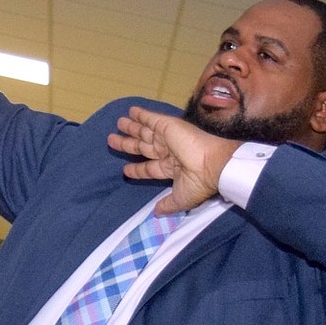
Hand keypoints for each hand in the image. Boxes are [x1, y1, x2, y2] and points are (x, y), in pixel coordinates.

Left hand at [108, 106, 239, 214]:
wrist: (213, 165)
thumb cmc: (199, 183)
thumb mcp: (181, 200)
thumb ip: (167, 205)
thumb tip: (157, 213)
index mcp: (172, 168)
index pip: (149, 168)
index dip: (136, 168)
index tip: (125, 169)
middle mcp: (169, 151)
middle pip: (142, 147)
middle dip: (127, 144)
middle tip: (112, 139)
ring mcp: (168, 138)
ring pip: (144, 132)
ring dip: (131, 127)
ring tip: (118, 122)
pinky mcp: (169, 125)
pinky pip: (152, 119)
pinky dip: (142, 114)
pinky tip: (131, 111)